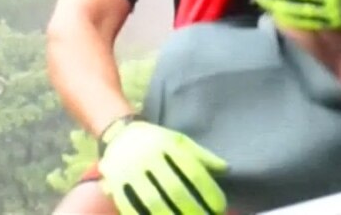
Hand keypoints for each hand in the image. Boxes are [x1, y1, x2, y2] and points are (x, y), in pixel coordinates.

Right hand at [97, 117, 228, 214]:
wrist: (119, 133)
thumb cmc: (155, 141)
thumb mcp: (179, 140)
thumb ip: (202, 156)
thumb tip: (227, 170)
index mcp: (167, 144)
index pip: (193, 171)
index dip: (208, 191)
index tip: (220, 207)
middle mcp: (147, 157)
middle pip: (174, 189)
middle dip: (192, 209)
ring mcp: (129, 171)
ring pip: (152, 201)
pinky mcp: (114, 184)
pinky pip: (129, 206)